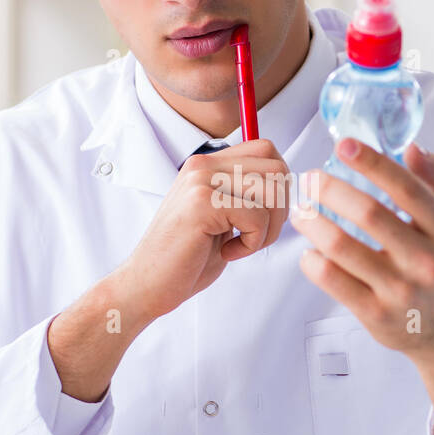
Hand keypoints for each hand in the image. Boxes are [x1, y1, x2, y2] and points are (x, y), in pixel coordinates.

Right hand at [121, 139, 290, 321]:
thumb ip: (246, 194)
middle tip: (257, 236)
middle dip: (281, 209)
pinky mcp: (202, 203)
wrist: (147, 283)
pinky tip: (227, 252)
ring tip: (243, 245)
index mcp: (208, 165)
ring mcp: (201, 181)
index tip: (265, 217)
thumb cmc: (186, 257)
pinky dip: (252, 243)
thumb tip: (285, 185)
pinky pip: (256, 217)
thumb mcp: (222, 217)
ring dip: (268, 228)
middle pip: (277, 168)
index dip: (280, 186)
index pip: (267, 151)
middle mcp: (203, 165)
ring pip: (271, 191)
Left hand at [290, 138, 433, 434]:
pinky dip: (312, 262)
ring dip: (313, 223)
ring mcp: (400, 291)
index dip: (372, 162)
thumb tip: (412, 149)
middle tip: (309, 179)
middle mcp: (426, 261)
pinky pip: (333, 282)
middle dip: (331, 189)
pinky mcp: (376, 316)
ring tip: (301, 211)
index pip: (407, 188)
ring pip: (342, 248)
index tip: (343, 144)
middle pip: (369, 214)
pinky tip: (309, 251)